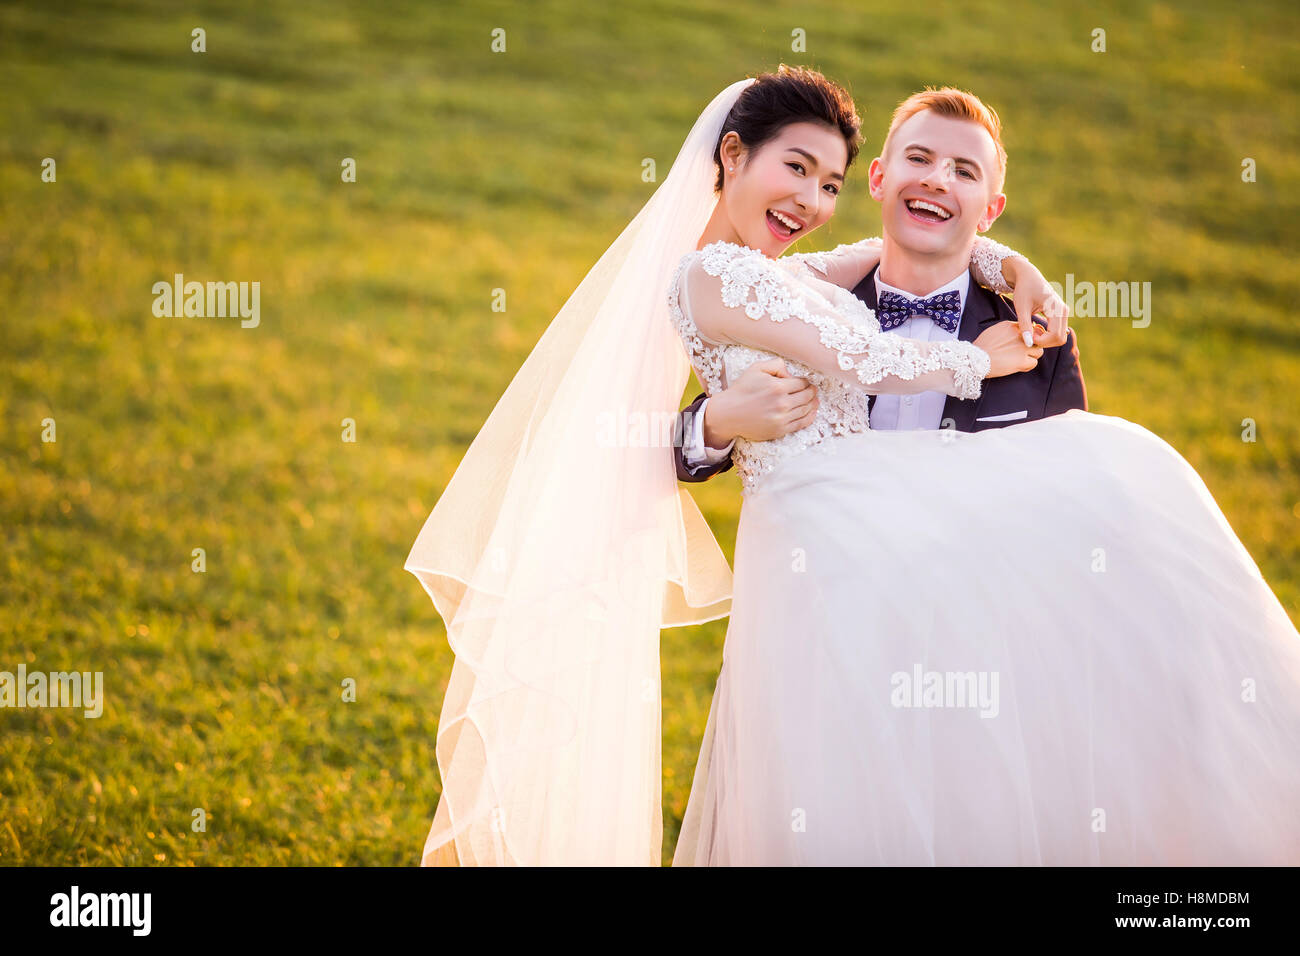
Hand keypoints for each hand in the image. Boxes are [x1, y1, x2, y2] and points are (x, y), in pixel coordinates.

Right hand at [701, 359, 818, 445]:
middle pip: (808, 396)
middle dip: (812, 391)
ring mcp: (782, 418)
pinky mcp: (780, 430)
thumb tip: (791, 373)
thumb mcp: (756, 368)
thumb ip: (776, 364)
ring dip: (813, 403)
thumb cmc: (742, 390)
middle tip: (812, 390)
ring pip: (807, 409)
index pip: (803, 383)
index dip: (806, 381)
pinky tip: (812, 412)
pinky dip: (810, 417)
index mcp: (778, 387)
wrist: (728, 413)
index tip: (805, 382)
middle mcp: (782, 403)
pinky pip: (802, 423)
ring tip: (814, 400)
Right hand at [973, 321, 1044, 378]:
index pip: (1028, 329)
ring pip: (1038, 351)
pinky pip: (1034, 363)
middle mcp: (1019, 335)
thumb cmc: (981, 347)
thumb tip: (1014, 333)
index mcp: (1011, 326)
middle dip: (1031, 346)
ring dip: (1032, 356)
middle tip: (1023, 352)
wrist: (975, 359)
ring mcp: (1022, 348)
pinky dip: (1028, 366)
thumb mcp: (993, 330)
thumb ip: (1007, 330)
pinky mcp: (1022, 361)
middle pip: (1036, 339)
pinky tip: (1019, 366)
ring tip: (1022, 359)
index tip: (1021, 343)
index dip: (1026, 337)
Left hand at [1006, 257, 1069, 347]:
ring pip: (1060, 336)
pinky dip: (1047, 334)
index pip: (1055, 336)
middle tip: (1029, 334)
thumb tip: (1029, 344)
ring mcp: (1064, 312)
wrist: (1028, 276)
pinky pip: (1058, 331)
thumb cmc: (1023, 289)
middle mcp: (1064, 310)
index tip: (1027, 335)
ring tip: (1031, 329)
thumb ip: (1025, 326)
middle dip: (1044, 342)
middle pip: (1060, 339)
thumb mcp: (1021, 308)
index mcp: (1057, 308)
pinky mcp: (1061, 314)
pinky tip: (1035, 327)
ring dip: (1045, 339)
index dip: (1040, 341)